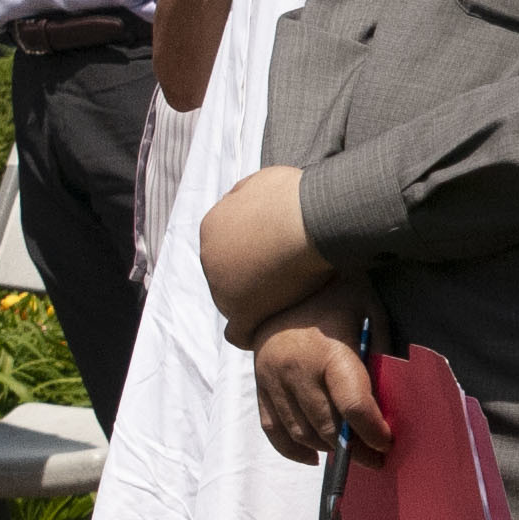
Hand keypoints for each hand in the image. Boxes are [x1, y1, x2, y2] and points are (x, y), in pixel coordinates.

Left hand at [200, 165, 332, 337]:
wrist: (308, 221)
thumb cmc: (293, 199)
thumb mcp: (262, 181)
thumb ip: (246, 194)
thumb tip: (238, 198)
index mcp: (212, 227)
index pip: (227, 246)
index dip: (253, 251)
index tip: (278, 255)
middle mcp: (210, 257)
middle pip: (228, 274)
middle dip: (252, 277)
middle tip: (289, 279)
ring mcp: (223, 287)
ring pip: (235, 301)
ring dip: (257, 303)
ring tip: (288, 304)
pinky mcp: (242, 311)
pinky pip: (239, 331)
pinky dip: (248, 334)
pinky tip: (259, 338)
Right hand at [250, 285, 384, 462]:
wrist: (282, 275)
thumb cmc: (338, 292)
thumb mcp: (371, 313)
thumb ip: (378, 355)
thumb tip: (388, 401)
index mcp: (328, 352)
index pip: (353, 406)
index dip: (372, 431)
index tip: (387, 444)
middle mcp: (296, 370)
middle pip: (327, 426)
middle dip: (355, 448)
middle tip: (377, 459)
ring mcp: (272, 379)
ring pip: (300, 432)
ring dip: (327, 449)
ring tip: (352, 454)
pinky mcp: (259, 383)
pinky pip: (272, 428)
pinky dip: (292, 448)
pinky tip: (313, 457)